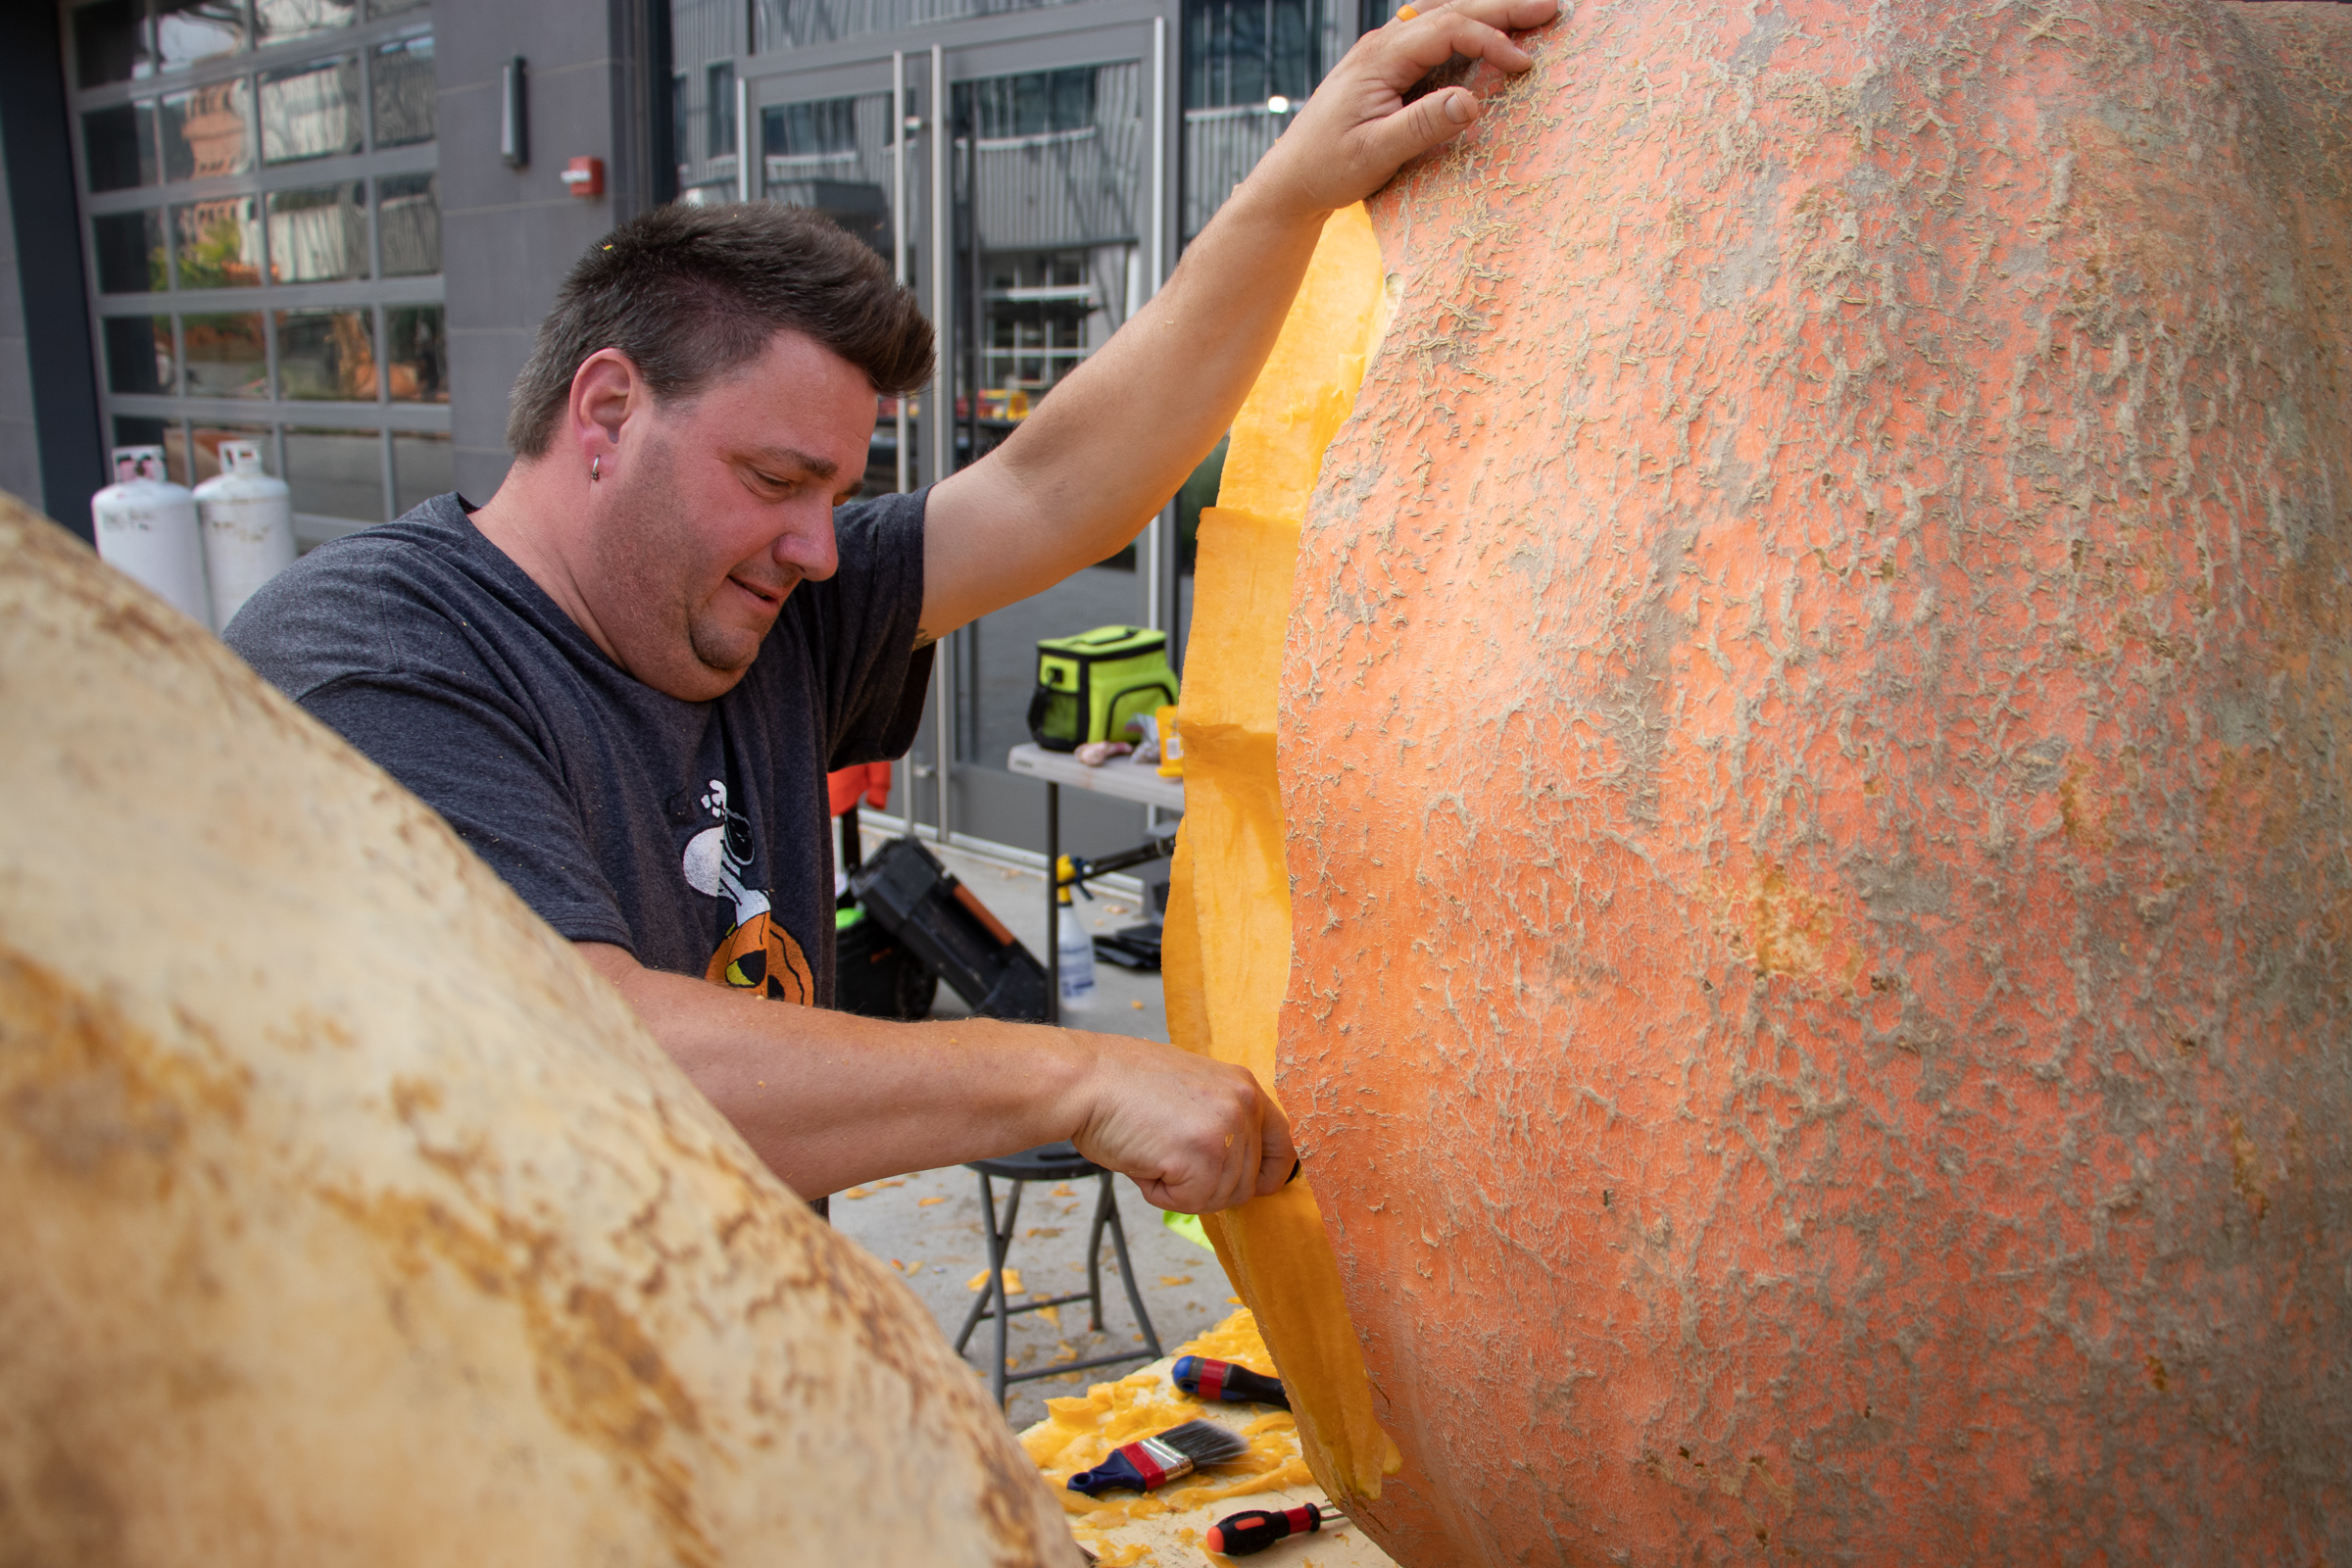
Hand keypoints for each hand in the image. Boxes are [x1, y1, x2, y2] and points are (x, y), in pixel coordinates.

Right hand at [1064, 1030, 1296, 1213]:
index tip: (1252, 1187)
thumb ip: (1221, 1120)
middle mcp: (1243, 1106)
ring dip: (1180, 1189)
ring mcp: (1225, 1132)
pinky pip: (1190, 1204)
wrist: (1085, 1079)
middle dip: (1206, 1185)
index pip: (1283, 1145)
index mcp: (1244, 1086)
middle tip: (1167, 1154)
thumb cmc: (1122, 1085)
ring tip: (1152, 1149)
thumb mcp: (1192, 1090)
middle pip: (1246, 1184)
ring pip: (1218, 1198)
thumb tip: (1235, 1165)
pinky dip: (1161, 1194)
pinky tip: (1144, 1160)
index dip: (1267, 1175)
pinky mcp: (1201, 1158)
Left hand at [1248, 0, 1560, 219]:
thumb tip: (1471, 101)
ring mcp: (1383, 52)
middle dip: (1503, 7)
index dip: (1491, 40)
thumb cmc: (1328, 168)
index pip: (1448, 28)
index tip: (1524, 65)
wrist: (1291, 178)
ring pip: (1442, 14)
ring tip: (1529, 14)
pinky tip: (1487, 32)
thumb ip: (1421, 126)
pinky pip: (1432, 33)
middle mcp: (1382, 44)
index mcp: (1380, 57)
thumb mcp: (1375, 153)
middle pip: (1451, 8)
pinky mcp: (1386, 66)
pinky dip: (1466, 27)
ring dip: (1487, 12)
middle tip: (1552, 9)